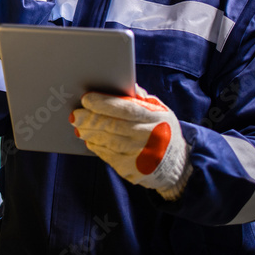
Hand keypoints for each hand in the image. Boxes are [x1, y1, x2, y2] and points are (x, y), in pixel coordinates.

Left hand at [71, 83, 190, 200]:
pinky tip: (90, 140)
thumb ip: (141, 99)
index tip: (86, 98)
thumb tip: (123, 84)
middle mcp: (149, 137)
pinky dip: (97, 147)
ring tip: (79, 126)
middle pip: (112, 126)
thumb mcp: (160, 111)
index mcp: (155, 118)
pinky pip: (109, 157)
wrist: (179, 164)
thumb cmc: (164, 130)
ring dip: (90, 133)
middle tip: (75, 114)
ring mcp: (141, 156)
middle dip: (90, 119)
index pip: (125, 108)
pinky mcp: (133, 171)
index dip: (103, 103)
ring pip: (108, 142)